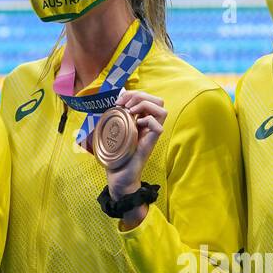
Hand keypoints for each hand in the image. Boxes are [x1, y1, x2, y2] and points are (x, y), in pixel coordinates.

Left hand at [103, 89, 165, 227]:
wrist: (118, 178)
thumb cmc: (115, 157)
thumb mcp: (112, 133)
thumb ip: (114, 120)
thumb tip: (110, 104)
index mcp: (141, 121)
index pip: (148, 98)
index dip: (135, 94)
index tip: (119, 101)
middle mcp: (148, 126)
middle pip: (158, 101)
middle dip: (140, 95)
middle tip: (125, 104)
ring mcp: (150, 135)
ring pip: (162, 110)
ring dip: (145, 105)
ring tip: (131, 111)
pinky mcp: (150, 144)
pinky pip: (159, 127)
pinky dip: (148, 121)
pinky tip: (136, 125)